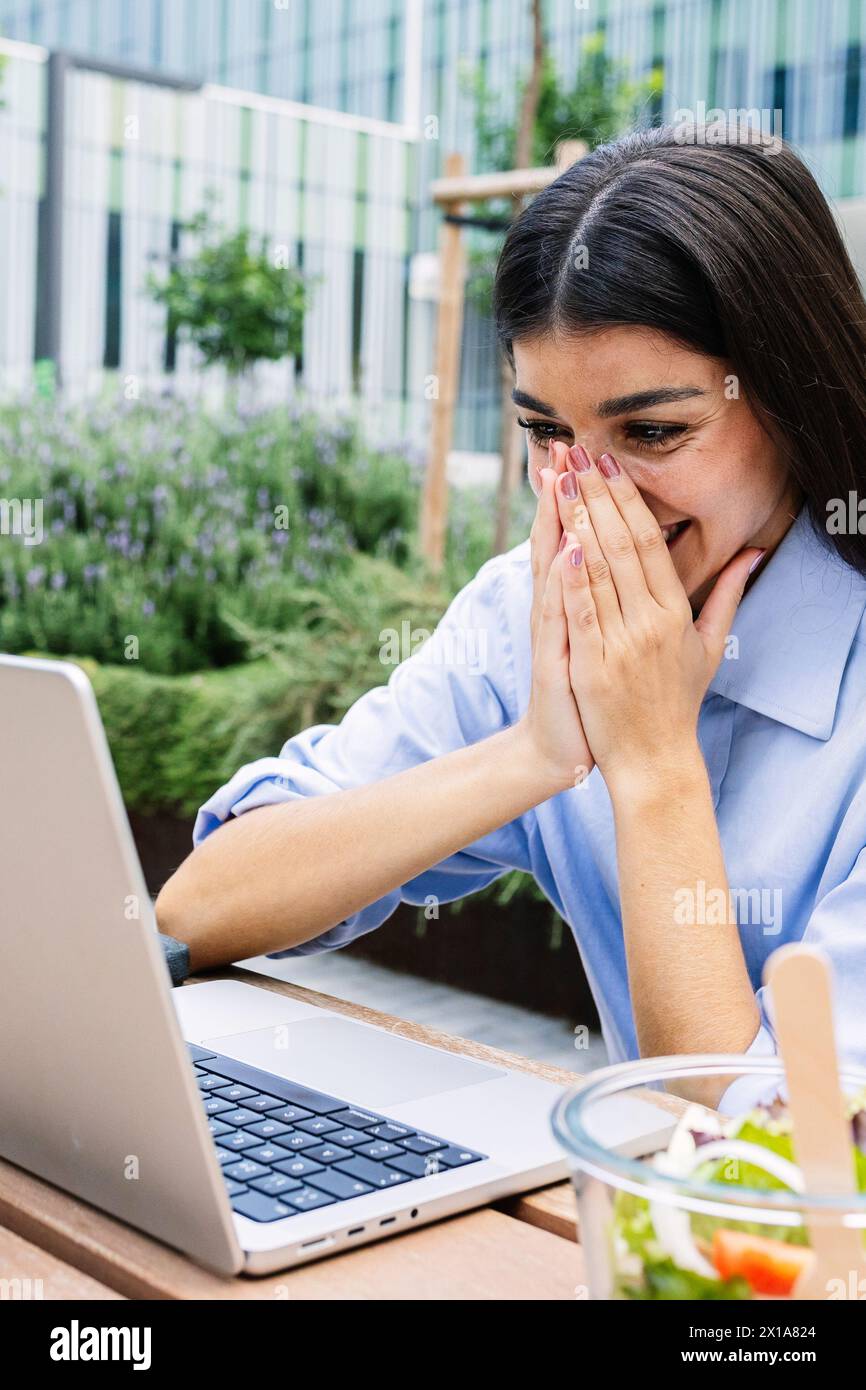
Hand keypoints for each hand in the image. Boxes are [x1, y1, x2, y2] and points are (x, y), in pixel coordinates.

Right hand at [518, 443, 594, 794]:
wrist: (562, 748)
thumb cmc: (592, 697)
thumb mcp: (610, 643)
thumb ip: (627, 602)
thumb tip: (655, 568)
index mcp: (579, 602)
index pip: (581, 537)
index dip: (586, 496)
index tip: (589, 452)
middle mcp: (559, 608)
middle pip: (561, 539)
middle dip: (565, 491)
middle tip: (564, 445)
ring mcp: (553, 630)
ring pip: (553, 566)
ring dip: (555, 522)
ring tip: (558, 478)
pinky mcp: (554, 655)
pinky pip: (559, 612)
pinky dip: (562, 580)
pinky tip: (566, 549)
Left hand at [554, 447, 761, 798]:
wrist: (654, 759)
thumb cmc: (676, 702)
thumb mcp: (709, 647)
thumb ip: (729, 595)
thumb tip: (754, 553)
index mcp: (676, 612)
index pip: (650, 541)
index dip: (628, 498)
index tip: (609, 463)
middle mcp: (652, 622)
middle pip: (622, 544)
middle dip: (598, 494)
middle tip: (578, 452)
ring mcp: (623, 644)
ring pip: (599, 571)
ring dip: (578, 521)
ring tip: (562, 480)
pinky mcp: (595, 666)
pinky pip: (583, 613)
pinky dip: (572, 579)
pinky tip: (561, 544)